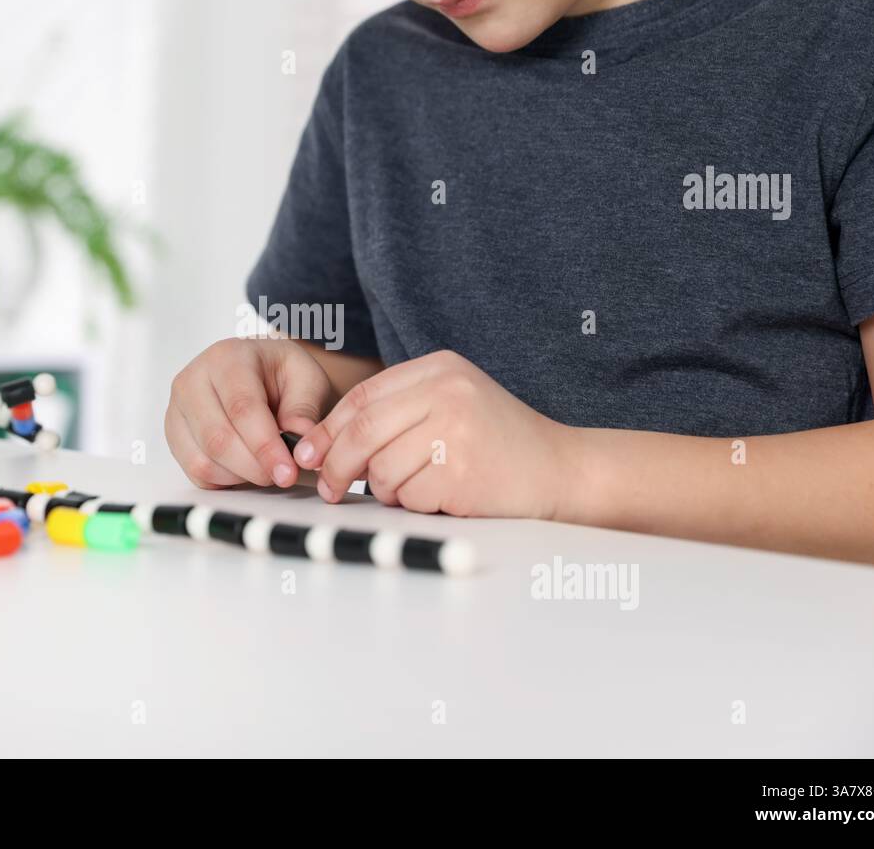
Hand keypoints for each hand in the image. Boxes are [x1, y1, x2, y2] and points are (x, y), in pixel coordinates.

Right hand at [165, 338, 331, 489]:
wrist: (260, 372)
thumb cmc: (281, 373)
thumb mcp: (307, 378)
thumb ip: (305, 409)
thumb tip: (300, 446)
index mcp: (226, 358)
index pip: (241, 408)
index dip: (265, 446)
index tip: (288, 471)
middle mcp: (192, 380)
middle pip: (218, 438)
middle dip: (255, 467)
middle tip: (283, 475)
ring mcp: (177, 409)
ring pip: (203, 460)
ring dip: (240, 476)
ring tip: (266, 467)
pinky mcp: (174, 434)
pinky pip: (195, 471)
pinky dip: (224, 480)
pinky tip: (245, 468)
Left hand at [292, 350, 579, 518]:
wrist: (562, 469)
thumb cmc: (497, 443)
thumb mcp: (449, 406)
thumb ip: (394, 414)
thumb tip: (321, 446)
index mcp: (440, 369)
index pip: (362, 396)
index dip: (328, 430)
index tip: (310, 454)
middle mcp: (447, 392)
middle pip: (362, 432)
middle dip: (336, 466)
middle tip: (329, 489)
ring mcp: (456, 430)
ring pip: (382, 470)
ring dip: (386, 490)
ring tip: (419, 486)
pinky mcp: (463, 471)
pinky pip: (410, 496)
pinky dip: (416, 505)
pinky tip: (444, 496)